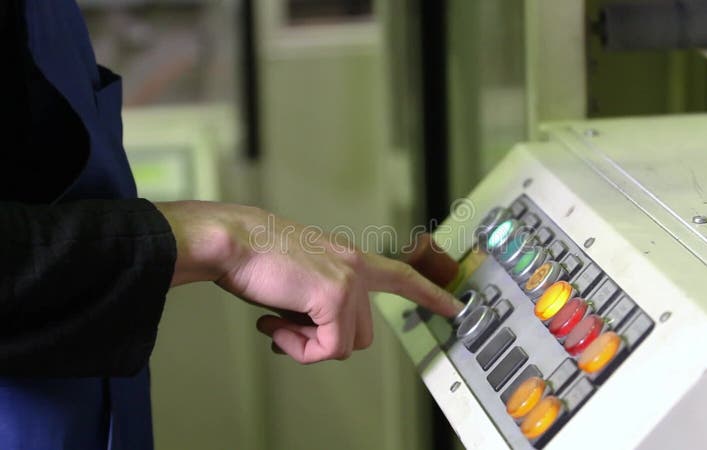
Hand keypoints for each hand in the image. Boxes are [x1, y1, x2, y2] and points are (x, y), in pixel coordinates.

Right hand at [155, 201, 461, 363]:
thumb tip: (314, 337)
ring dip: (307, 345)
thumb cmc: (254, 258)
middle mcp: (356, 266)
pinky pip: (327, 349)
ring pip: (345, 346)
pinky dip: (299, 349)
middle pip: (362, 334)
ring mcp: (349, 280)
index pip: (401, 276)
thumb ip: (319, 303)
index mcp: (348, 259)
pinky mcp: (335, 295)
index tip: (454, 306)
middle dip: (324, 341)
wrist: (231, 241)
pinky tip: (275, 325)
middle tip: (286, 327)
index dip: (429, 294)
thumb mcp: (298, 281)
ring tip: (277, 321)